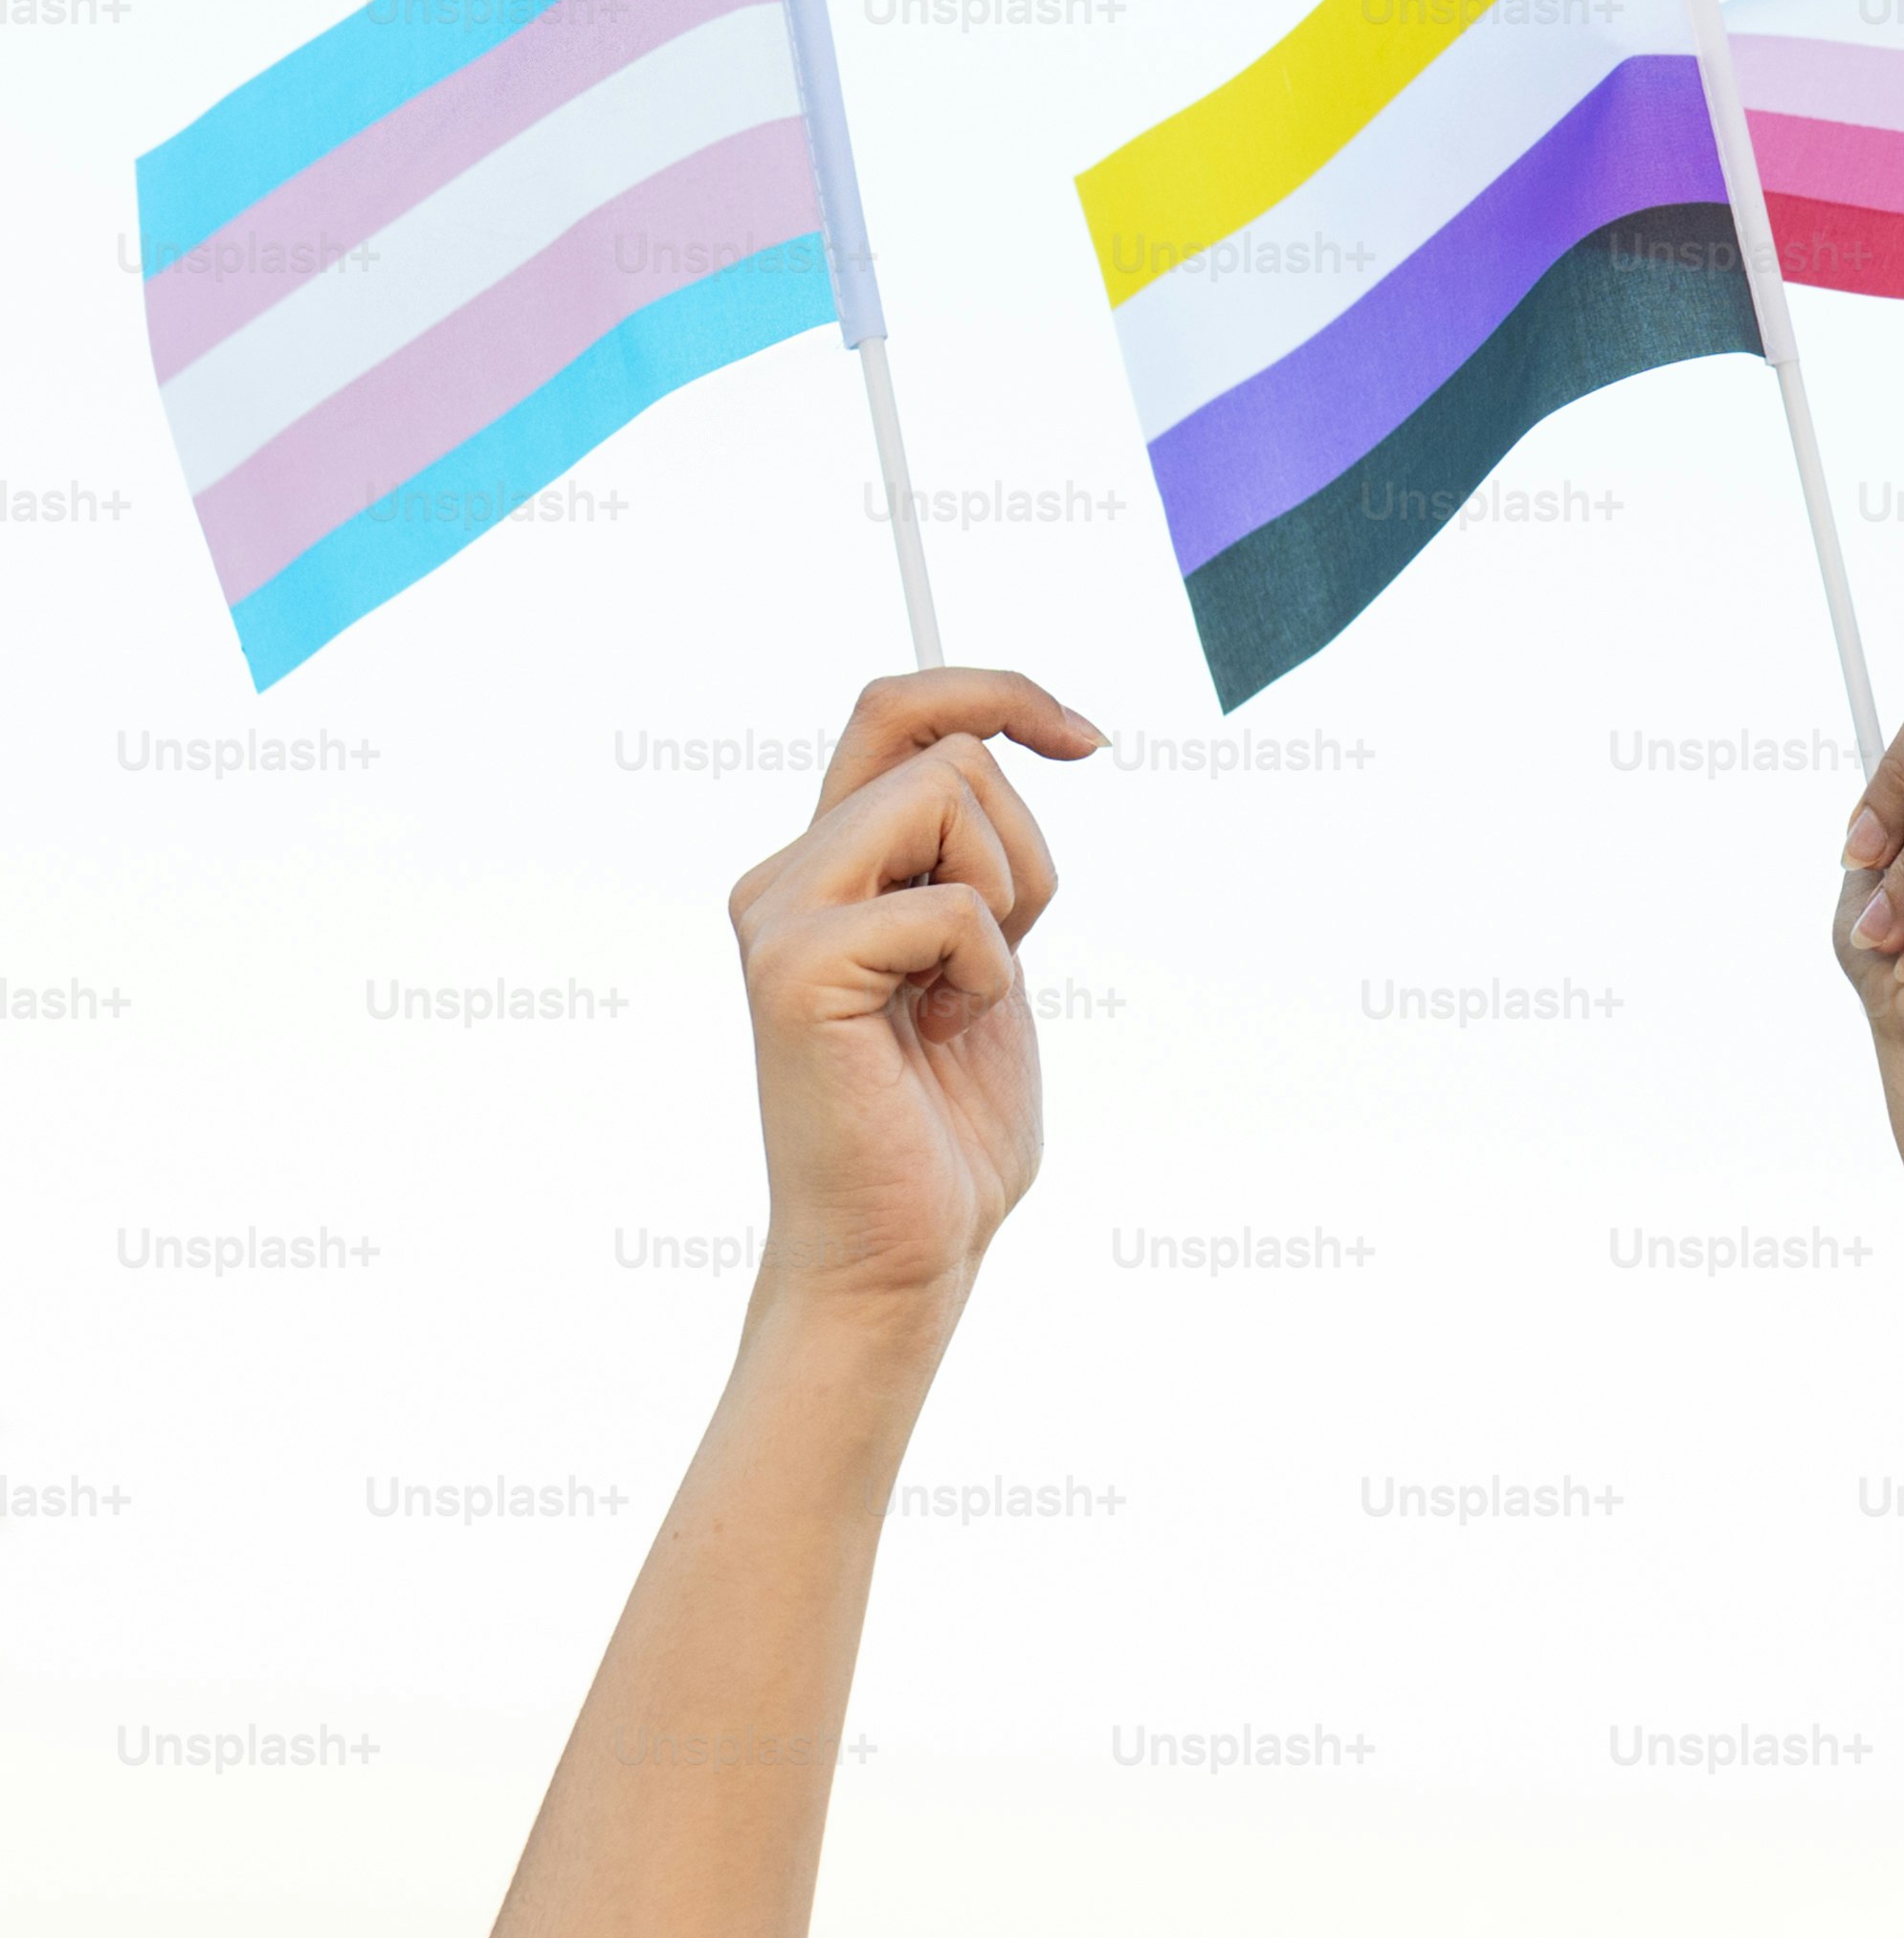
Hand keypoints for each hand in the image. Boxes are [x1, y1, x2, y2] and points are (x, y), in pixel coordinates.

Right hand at [735, 671, 1096, 1320]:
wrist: (905, 1247)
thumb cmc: (949, 1118)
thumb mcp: (983, 949)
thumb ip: (971, 855)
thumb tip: (1010, 734)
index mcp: (826, 864)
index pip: (899, 708)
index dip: (1000, 690)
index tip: (1088, 741)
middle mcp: (785, 874)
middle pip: (949, 749)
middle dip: (1022, 848)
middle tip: (996, 959)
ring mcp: (780, 914)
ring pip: (950, 798)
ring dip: (1006, 901)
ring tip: (956, 997)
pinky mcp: (795, 966)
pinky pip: (956, 906)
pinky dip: (988, 972)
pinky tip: (939, 1034)